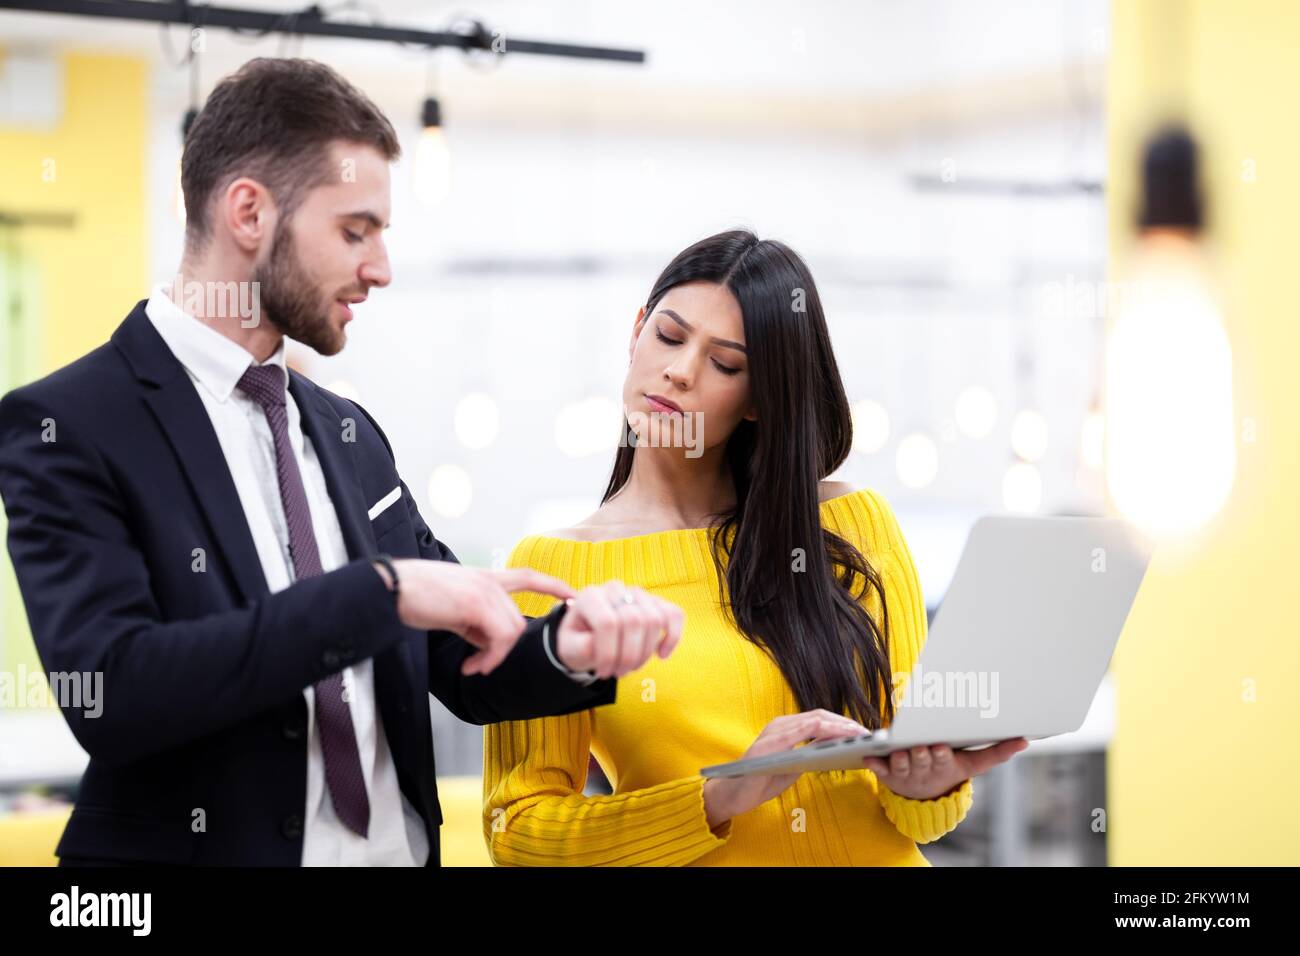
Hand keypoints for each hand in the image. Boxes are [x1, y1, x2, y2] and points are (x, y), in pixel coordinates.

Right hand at [384, 559, 576, 675]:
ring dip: (495, 657)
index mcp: (483, 578)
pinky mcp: (475, 603)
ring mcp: (483, 590)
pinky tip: (471, 666)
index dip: (552, 585)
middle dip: (503, 649)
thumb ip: (475, 620)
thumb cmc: (415, 598)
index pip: (527, 576)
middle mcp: (488, 580)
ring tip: (473, 667)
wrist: (391, 589)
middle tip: (479, 665)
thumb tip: (487, 644)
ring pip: (512, 631)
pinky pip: (499, 638)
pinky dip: (489, 658)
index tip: (572, 595)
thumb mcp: (453, 608)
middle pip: (517, 620)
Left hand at [553, 581, 684, 678]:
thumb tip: (598, 646)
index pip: (608, 623)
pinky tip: (662, 654)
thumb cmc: (578, 640)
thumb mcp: (569, 647)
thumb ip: (581, 647)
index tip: (603, 673)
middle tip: (619, 673)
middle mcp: (615, 589)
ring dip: (646, 652)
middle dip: (628, 656)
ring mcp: (637, 593)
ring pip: (655, 619)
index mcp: (590, 597)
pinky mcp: (655, 602)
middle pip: (634, 621)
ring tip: (631, 667)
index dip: (609, 653)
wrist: (588, 634)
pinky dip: (673, 637)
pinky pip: (674, 614)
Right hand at [702, 710, 870, 828]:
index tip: (861, 732)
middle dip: (846, 723)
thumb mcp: (791, 766)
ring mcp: (776, 731)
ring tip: (861, 735)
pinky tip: (844, 739)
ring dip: (842, 726)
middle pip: (821, 715)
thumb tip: (835, 747)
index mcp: (784, 729)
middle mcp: (780, 724)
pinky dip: (829, 731)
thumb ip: (809, 753)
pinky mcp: (774, 741)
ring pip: (817, 719)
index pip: (818, 718)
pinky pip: (806, 730)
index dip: (841, 722)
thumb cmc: (759, 781)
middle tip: (868, 733)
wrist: (731, 794)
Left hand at [862, 738, 1029, 800]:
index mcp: (945, 766)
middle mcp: (925, 770)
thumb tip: (1025, 740)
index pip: (944, 760)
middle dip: (920, 753)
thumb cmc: (951, 768)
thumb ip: (997, 752)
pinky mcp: (888, 775)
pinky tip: (867, 758)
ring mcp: (906, 774)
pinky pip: (879, 770)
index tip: (940, 747)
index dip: (941, 755)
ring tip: (896, 750)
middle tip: (918, 745)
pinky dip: (874, 765)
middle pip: (921, 761)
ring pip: (901, 765)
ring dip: (898, 759)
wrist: (928, 795)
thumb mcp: (973, 763)